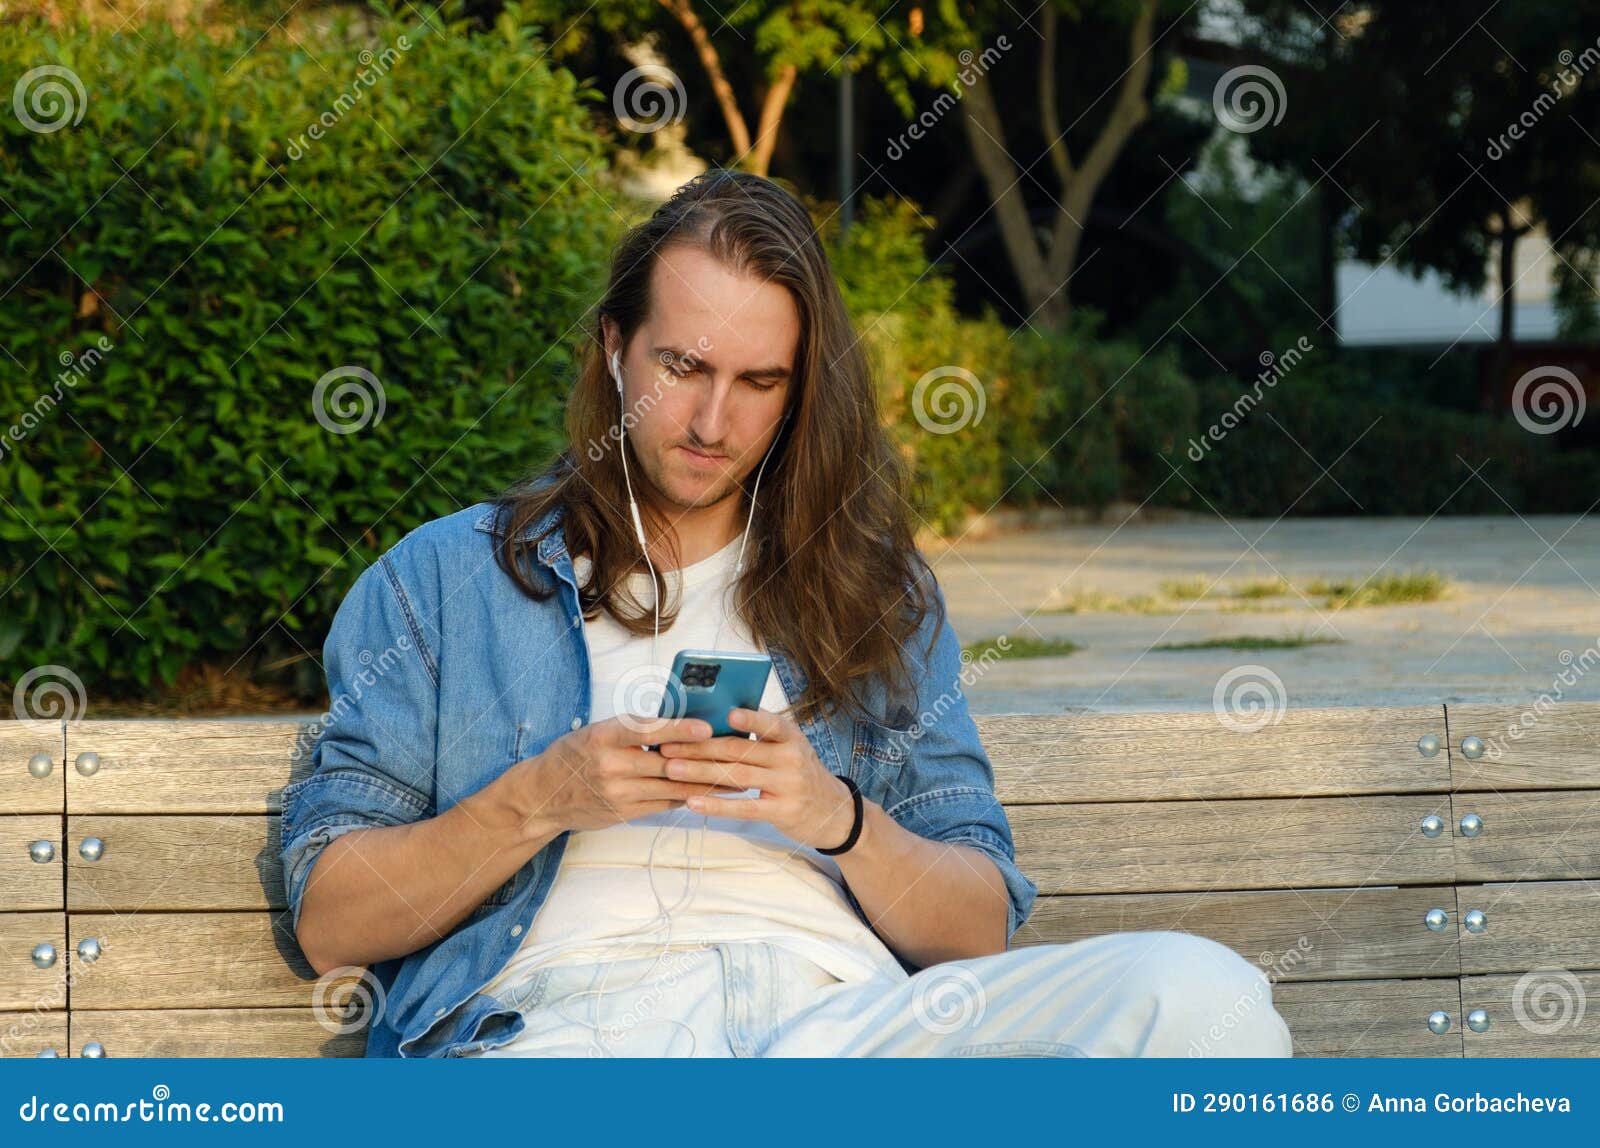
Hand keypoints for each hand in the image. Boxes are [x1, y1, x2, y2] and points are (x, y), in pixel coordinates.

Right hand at [507, 714, 738, 837]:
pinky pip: (662, 804)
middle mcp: (610, 765)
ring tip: (733, 778)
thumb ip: (632, 729)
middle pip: (666, 763)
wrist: (542, 796)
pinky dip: (687, 797)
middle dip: (704, 760)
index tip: (706, 728)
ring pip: (670, 787)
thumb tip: (678, 722)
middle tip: (736, 755)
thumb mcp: (596, 731)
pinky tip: (708, 793)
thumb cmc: (574, 754)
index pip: (646, 730)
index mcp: (603, 736)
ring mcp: (617, 793)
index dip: (678, 729)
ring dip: (704, 783)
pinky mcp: (622, 813)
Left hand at [657, 708, 856, 850]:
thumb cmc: (800, 773)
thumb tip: (714, 721)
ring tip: (672, 769)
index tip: (727, 713)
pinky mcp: (782, 812)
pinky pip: (744, 808)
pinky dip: (716, 805)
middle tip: (668, 745)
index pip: (770, 723)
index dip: (751, 719)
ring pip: (737, 776)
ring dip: (700, 772)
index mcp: (791, 737)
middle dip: (700, 747)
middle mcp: (791, 758)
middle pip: (740, 750)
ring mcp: (788, 786)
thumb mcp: (789, 749)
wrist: (833, 812)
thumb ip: (761, 738)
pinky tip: (693, 802)